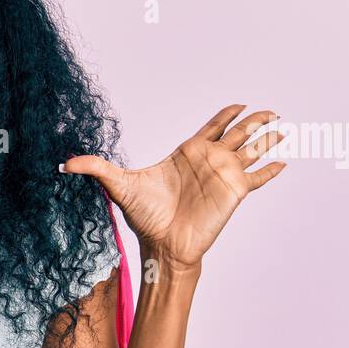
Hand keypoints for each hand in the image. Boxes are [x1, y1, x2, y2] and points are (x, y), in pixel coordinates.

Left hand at [61, 104, 287, 269]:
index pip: (212, 127)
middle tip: (272, 110)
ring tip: (284, 126)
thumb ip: (94, 168)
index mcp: (188, 153)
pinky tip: (284, 163)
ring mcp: (224, 176)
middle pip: (239, 133)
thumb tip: (64, 163)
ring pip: (253, 150)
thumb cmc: (143, 216)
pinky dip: (271, 170)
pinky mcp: (235, 193)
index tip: (240, 104)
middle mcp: (209, 161)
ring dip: (269, 139)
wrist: (162, 243)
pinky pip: (258, 178)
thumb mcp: (117, 184)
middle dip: (255, 121)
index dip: (226, 115)